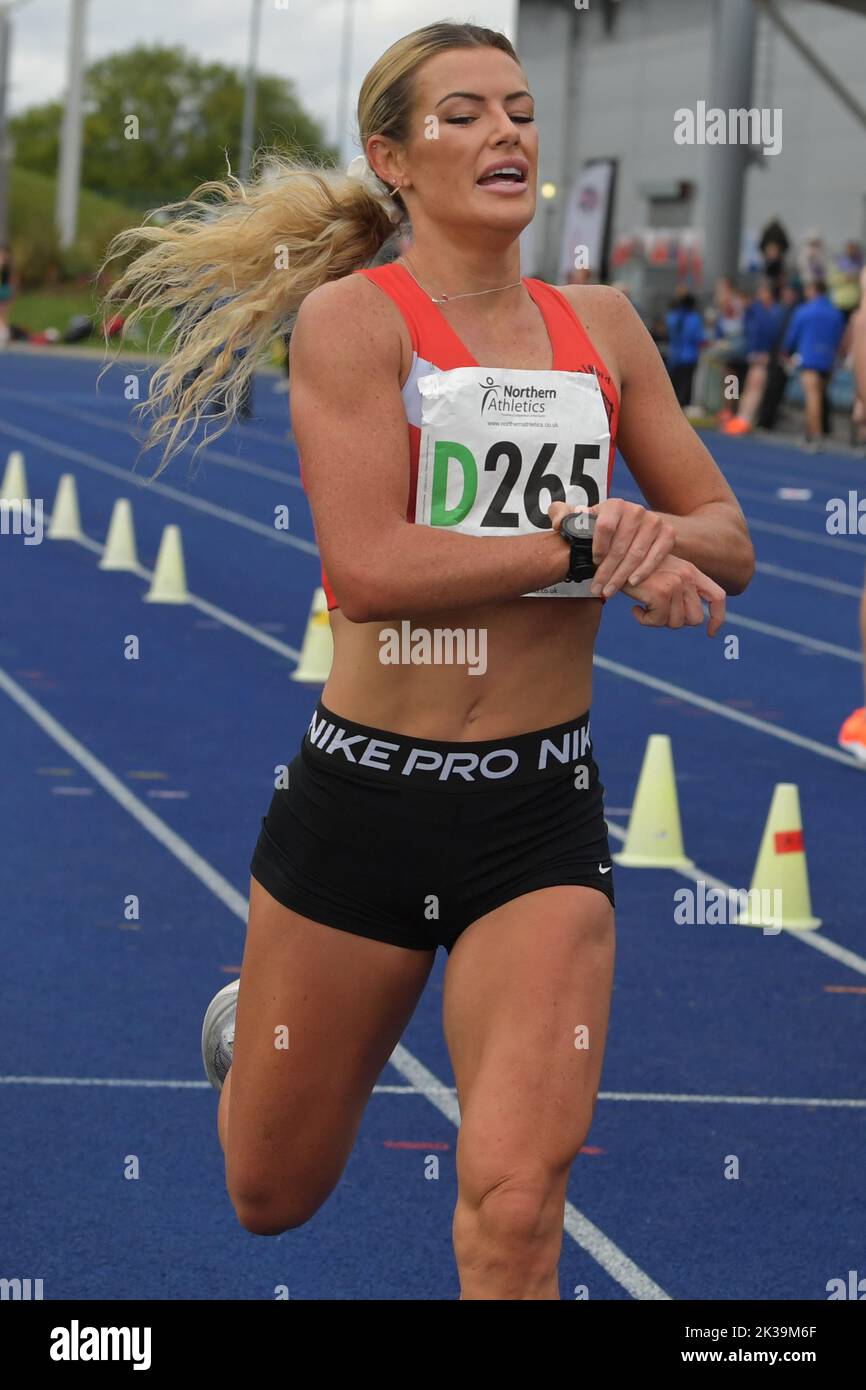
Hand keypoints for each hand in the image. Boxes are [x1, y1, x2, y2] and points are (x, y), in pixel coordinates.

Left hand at [548, 498, 675, 596]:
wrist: (637, 527)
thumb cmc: (602, 526)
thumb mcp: (581, 518)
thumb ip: (562, 514)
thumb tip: (559, 523)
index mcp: (614, 504)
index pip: (605, 526)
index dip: (598, 547)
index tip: (593, 562)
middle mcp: (636, 510)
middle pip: (620, 545)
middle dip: (607, 571)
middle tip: (597, 589)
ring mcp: (654, 521)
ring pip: (636, 554)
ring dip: (621, 576)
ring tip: (609, 591)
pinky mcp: (667, 533)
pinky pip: (656, 556)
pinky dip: (644, 571)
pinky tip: (632, 582)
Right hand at [622, 555, 726, 635]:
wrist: (615, 557)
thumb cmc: (636, 569)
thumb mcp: (664, 573)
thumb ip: (681, 590)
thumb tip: (690, 619)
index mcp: (691, 571)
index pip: (717, 596)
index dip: (717, 617)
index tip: (711, 633)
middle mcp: (687, 576)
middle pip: (695, 618)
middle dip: (676, 622)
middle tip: (658, 613)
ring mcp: (676, 584)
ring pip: (675, 623)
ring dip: (657, 620)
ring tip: (645, 607)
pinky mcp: (661, 592)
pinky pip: (657, 621)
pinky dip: (644, 620)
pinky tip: (635, 609)